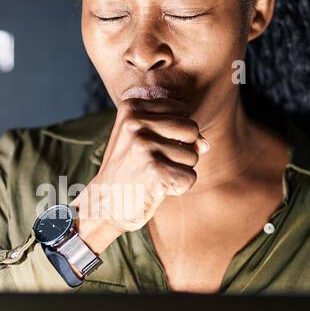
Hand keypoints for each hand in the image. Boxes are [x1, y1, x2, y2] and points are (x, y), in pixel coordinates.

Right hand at [70, 97, 208, 252]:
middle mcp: (136, 124)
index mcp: (131, 107)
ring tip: (153, 175)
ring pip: (193, 155)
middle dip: (182, 149)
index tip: (151, 146)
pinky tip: (156, 188)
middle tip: (155, 162)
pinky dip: (178, 187)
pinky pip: (190, 177)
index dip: (175, 133)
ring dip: (179, 170)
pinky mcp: (155, 172)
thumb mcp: (145, 137)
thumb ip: (179, 131)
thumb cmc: (130, 168)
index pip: (183, 111)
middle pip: (192, 129)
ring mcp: (145, 147)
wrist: (104, 203)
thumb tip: (205, 144)